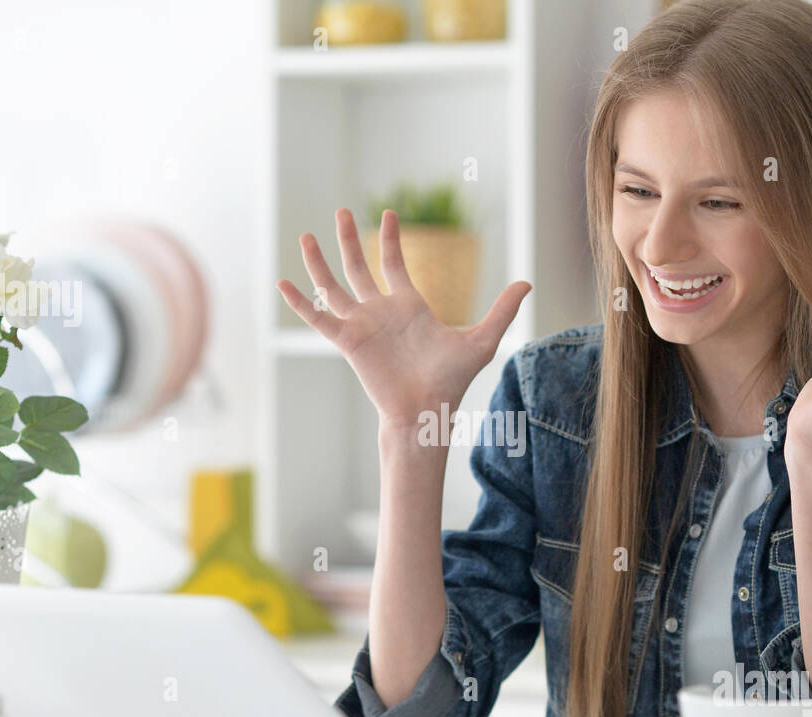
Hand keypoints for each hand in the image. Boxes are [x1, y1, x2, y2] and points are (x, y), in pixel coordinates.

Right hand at [276, 208, 531, 430]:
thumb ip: (502, 309)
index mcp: (408, 306)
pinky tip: (283, 284)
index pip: (393, 263)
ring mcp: (362, 326)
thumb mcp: (482, 339)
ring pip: (333, 286)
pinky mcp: (348, 341)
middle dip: (350, 239)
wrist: (426, 411)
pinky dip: (301, 302)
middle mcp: (381, 312)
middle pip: (359, 267)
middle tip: (341, 211)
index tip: (389, 213)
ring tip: (305, 236)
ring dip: (319, 262)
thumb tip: (528, 283)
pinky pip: (319, 317)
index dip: (391, 238)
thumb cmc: (451, 382)